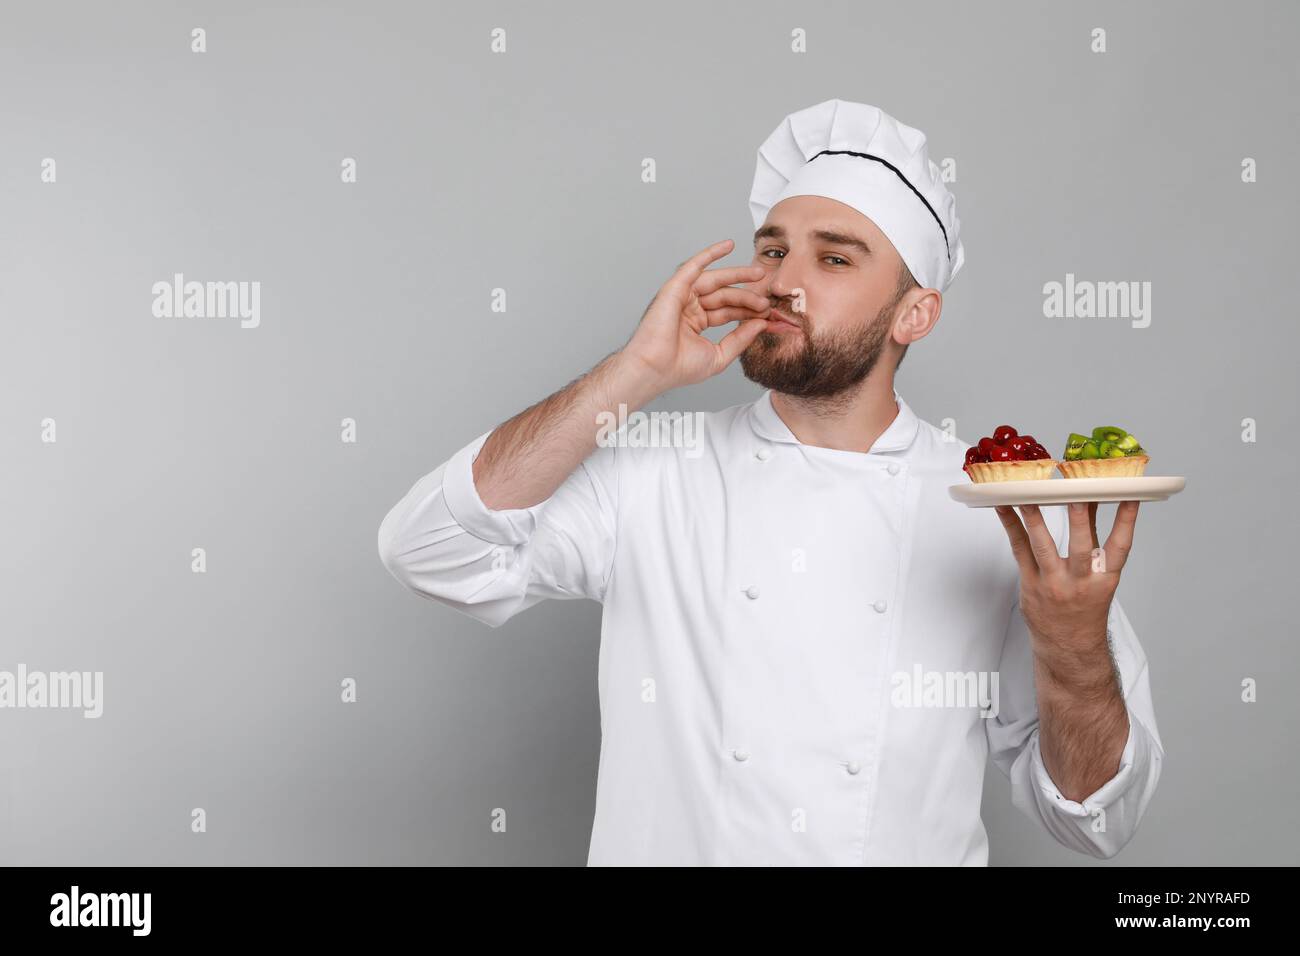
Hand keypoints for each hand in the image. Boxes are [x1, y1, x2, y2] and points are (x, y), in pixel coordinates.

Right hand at [621, 239, 771, 390]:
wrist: (656, 369)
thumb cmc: (679, 368)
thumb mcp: (719, 355)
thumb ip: (740, 338)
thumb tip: (761, 324)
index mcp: (696, 323)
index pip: (727, 312)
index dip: (748, 312)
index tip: (767, 314)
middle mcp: (688, 307)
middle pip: (724, 295)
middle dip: (746, 296)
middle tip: (766, 300)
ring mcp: (681, 296)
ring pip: (715, 280)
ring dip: (737, 275)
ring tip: (759, 274)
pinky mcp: (675, 288)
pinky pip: (695, 265)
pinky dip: (710, 254)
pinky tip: (729, 245)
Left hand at [994, 501, 1139, 659]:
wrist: (1068, 647)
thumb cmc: (1085, 606)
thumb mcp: (1099, 576)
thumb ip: (1094, 537)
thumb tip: (1093, 499)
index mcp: (1105, 579)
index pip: (1120, 545)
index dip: (1127, 520)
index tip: (1130, 494)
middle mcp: (1080, 581)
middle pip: (1080, 544)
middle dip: (1078, 517)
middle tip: (1075, 490)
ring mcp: (1052, 583)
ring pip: (1043, 545)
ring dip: (1033, 517)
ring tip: (1026, 493)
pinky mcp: (1030, 584)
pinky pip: (1019, 550)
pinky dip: (1011, 526)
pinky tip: (1004, 507)